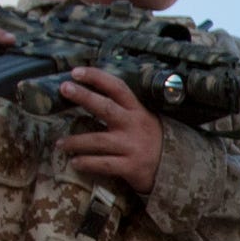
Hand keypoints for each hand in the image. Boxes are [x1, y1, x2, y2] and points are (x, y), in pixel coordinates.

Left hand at [55, 66, 164, 192]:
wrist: (178, 168)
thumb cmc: (153, 141)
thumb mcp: (144, 119)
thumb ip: (123, 110)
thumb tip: (90, 95)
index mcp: (137, 111)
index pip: (117, 87)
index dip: (96, 77)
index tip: (76, 72)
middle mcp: (134, 125)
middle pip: (106, 107)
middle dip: (84, 96)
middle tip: (65, 88)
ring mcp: (132, 146)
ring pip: (98, 140)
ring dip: (75, 141)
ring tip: (60, 143)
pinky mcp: (131, 167)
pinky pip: (104, 164)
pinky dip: (87, 163)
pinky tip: (75, 162)